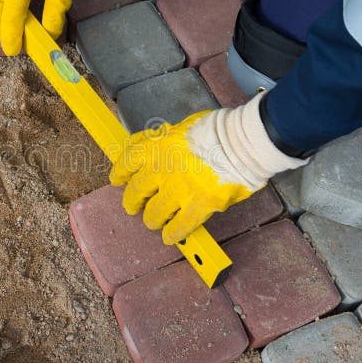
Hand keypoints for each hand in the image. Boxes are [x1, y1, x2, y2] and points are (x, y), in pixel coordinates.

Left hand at [110, 93, 306, 243]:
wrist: (244, 142)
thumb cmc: (220, 130)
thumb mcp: (183, 126)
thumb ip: (164, 138)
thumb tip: (152, 143)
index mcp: (157, 146)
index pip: (127, 161)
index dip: (120, 173)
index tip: (117, 178)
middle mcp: (162, 169)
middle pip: (137, 191)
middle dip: (132, 201)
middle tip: (132, 206)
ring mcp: (179, 190)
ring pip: (155, 213)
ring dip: (152, 219)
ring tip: (154, 221)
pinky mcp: (198, 206)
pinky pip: (179, 227)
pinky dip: (173, 233)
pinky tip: (170, 236)